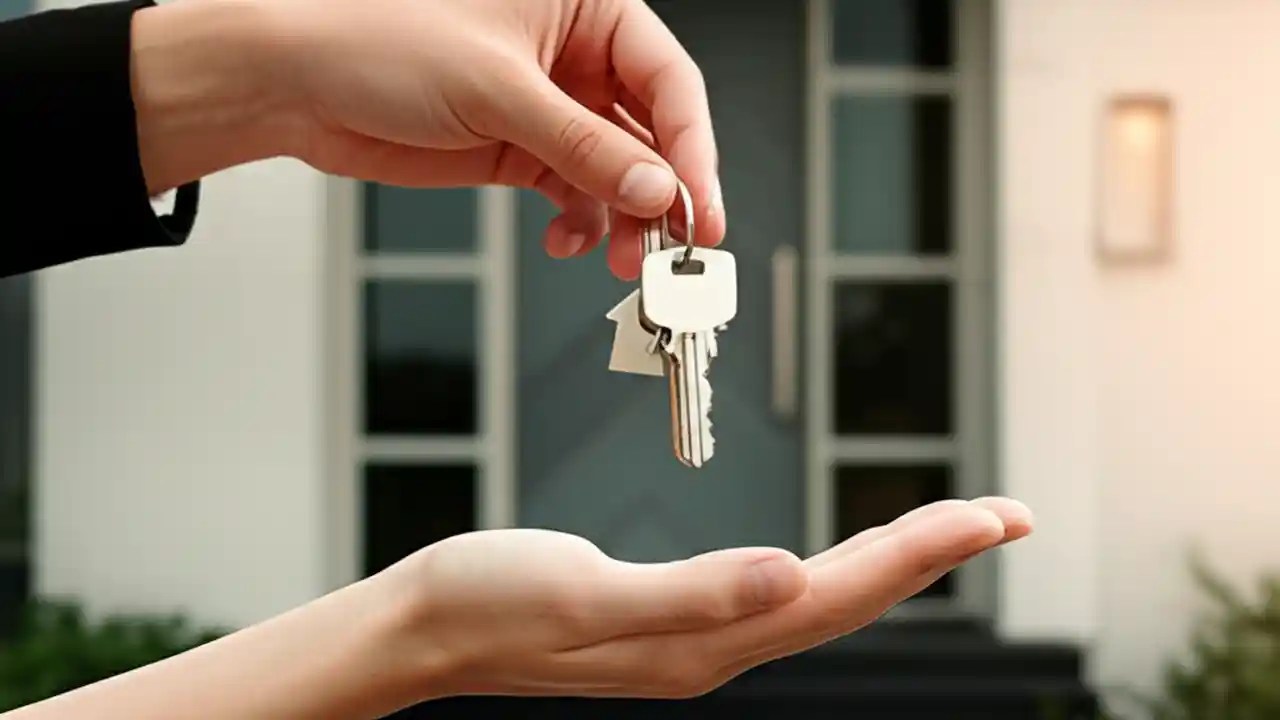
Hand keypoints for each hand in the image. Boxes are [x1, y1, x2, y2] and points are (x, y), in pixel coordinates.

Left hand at [132, 0, 721, 278]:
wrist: (295, 84)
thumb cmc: (377, 40)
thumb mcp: (498, 90)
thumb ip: (585, 147)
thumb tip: (656, 189)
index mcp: (585, 7)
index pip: (668, 79)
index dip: (691, 148)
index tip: (699, 208)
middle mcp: (575, 56)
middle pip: (650, 132)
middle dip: (661, 194)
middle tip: (673, 249)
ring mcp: (549, 106)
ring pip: (616, 171)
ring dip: (624, 219)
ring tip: (623, 259)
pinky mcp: (520, 149)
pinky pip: (575, 193)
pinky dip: (579, 222)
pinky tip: (569, 241)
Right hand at [372, 498, 1032, 700]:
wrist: (423, 630)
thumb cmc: (488, 602)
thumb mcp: (583, 592)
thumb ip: (689, 592)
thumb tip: (790, 578)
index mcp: (703, 641)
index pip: (841, 592)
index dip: (922, 552)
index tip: (994, 516)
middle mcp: (713, 650)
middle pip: (848, 600)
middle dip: (930, 556)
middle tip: (1005, 516)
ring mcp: (692, 641)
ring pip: (820, 601)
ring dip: (890, 565)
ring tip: (947, 532)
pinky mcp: (670, 621)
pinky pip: (778, 597)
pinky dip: (832, 571)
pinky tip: (836, 561)